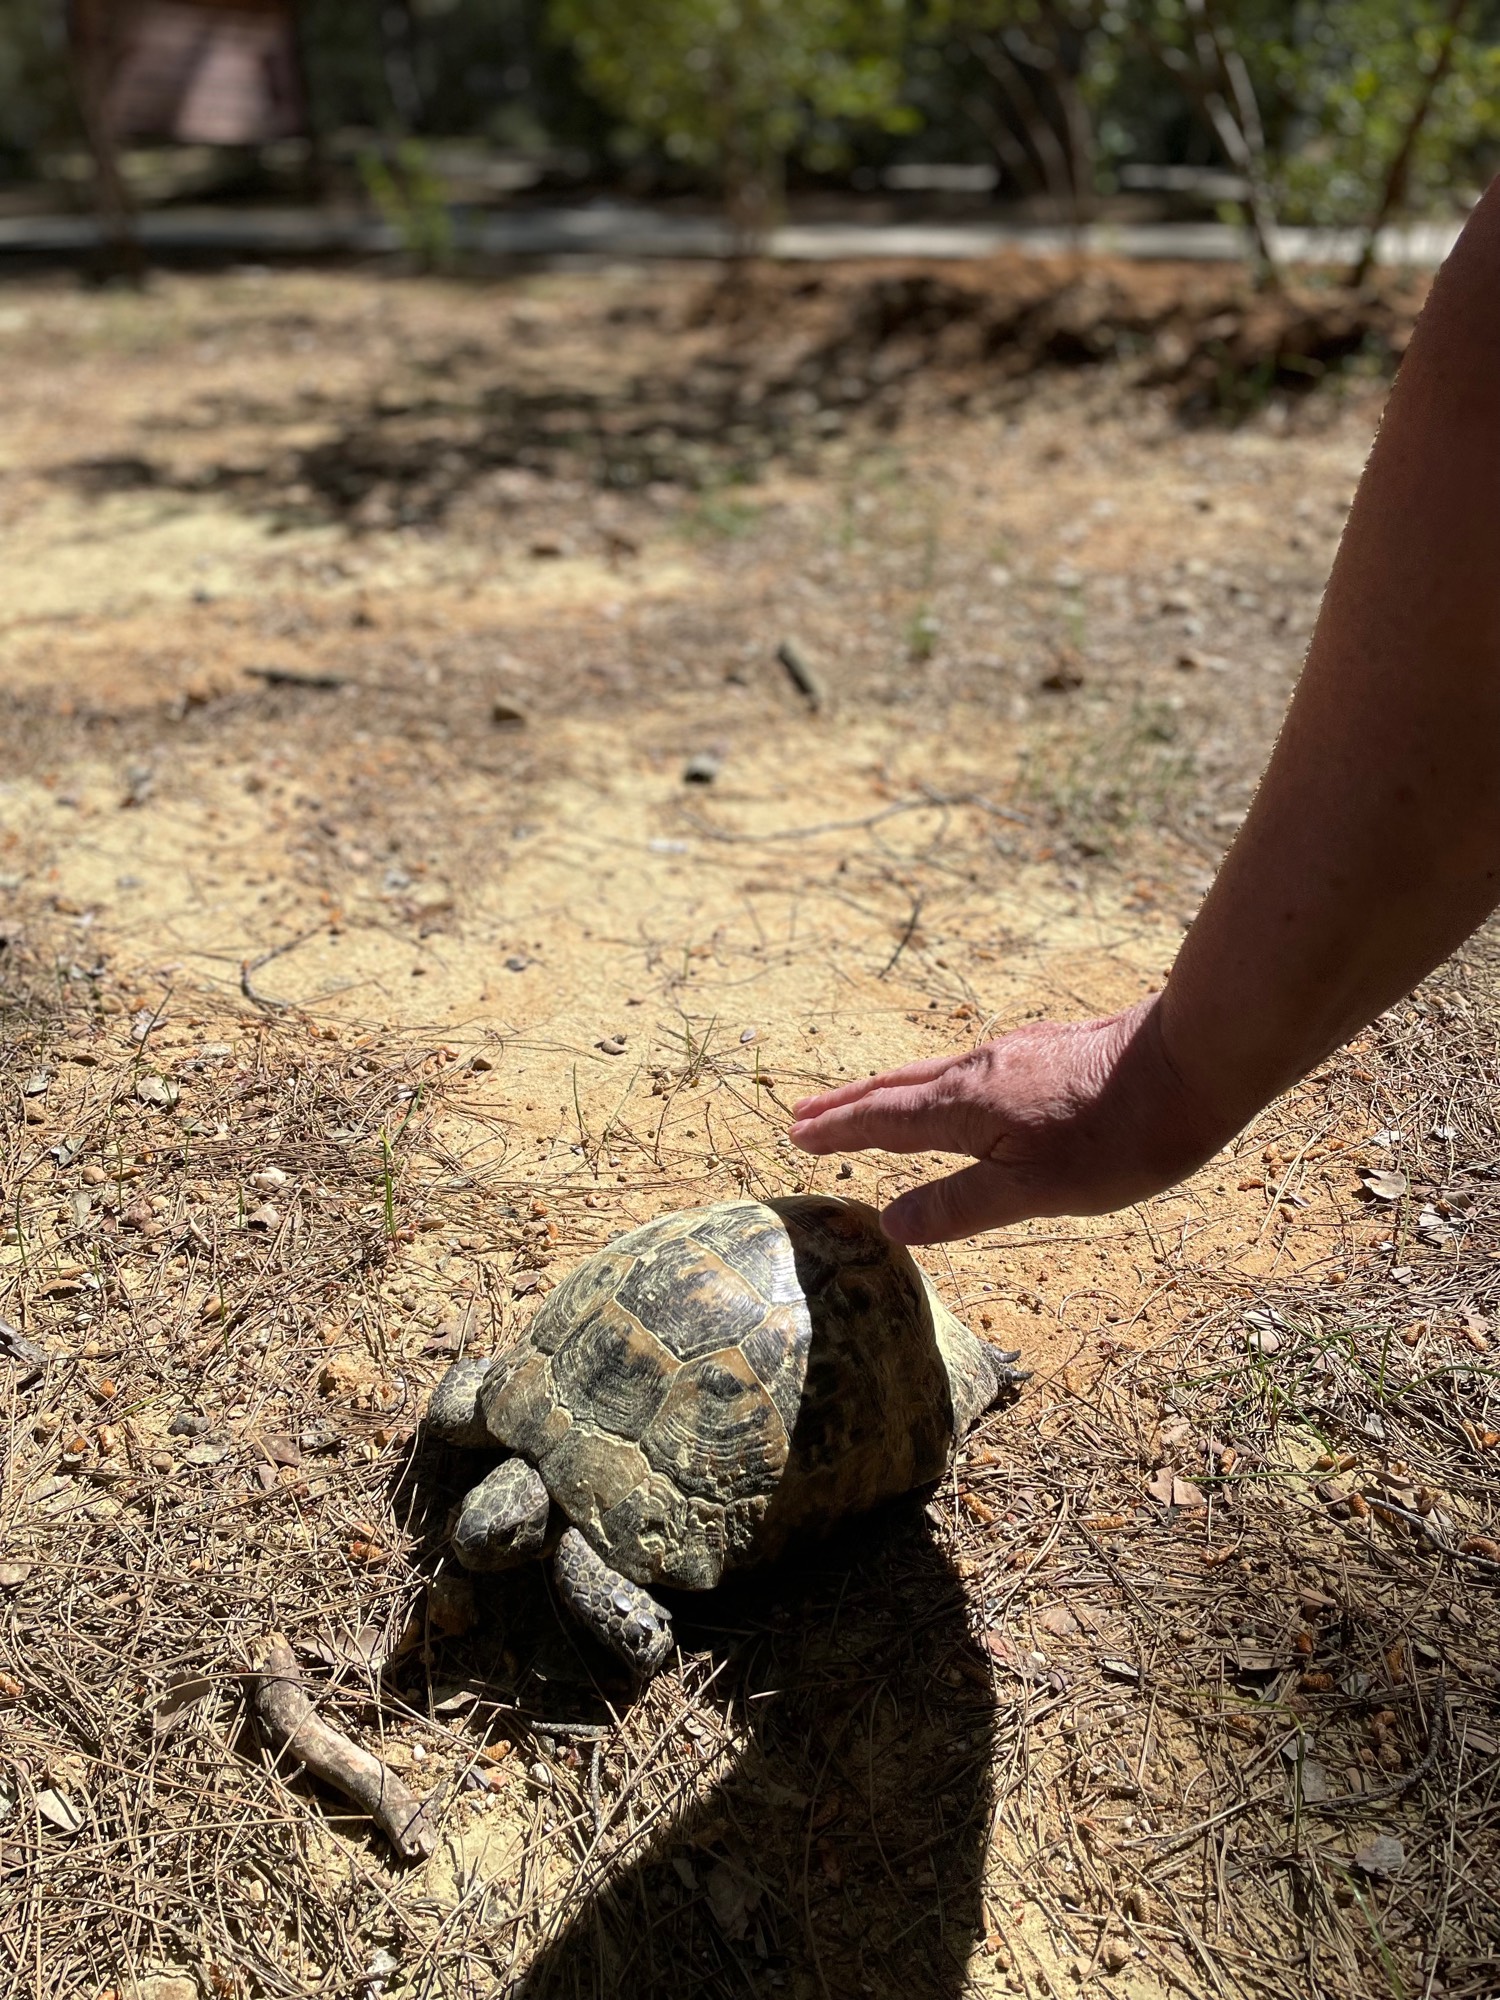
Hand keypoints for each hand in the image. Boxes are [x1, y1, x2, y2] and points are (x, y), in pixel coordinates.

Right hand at [788, 997, 1228, 1243]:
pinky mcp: (1047, 1047)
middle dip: (847, 1105)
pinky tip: (956, 1092)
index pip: (883, 1121)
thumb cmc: (1118, 1136)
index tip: (796, 1136)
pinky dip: (933, 1083)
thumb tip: (891, 1225)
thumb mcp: (1034, 1191)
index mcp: (965, 1105)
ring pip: (932, 1072)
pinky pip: (966, 1066)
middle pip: (896, 1087)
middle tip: (803, 1117)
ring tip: (863, 1103)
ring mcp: (1014, 1052)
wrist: (1194, 1060)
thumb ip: (960, 1206)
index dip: (838, 1131)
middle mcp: (978, 1068)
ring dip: (887, 1091)